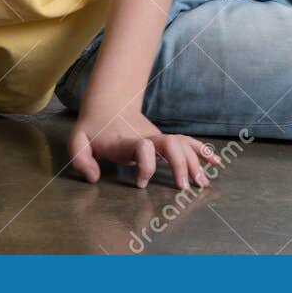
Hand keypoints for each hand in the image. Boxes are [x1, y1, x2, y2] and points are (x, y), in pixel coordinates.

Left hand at [67, 107, 218, 189]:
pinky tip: (214, 162)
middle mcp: (147, 137)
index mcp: (126, 141)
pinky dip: (202, 151)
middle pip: (171, 144)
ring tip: (202, 183)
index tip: (140, 184)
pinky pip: (187, 143)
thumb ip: (81, 159)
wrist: (108, 105)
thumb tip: (94, 178)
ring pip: (182, 145)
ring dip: (195, 162)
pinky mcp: (164, 140)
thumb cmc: (93, 128)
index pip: (143, 148)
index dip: (145, 165)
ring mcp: (158, 137)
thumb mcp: (77, 141)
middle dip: (180, 165)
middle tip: (182, 188)